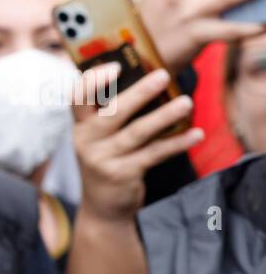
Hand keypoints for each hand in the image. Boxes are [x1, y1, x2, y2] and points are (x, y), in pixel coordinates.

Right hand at [72, 63, 203, 221]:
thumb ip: (115, 114)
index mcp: (81, 126)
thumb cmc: (109, 161)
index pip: (78, 97)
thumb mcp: (102, 139)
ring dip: (164, 116)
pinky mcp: (122, 175)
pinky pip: (153, 155)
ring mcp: (103, 159)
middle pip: (112, 112)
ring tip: (186, 103)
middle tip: (163, 75)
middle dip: (139, 92)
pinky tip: (195, 135)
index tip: (117, 66)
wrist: (103, 207)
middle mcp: (86, 141)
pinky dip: (176, 144)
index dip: (94, 80)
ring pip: (137, 133)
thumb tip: (152, 81)